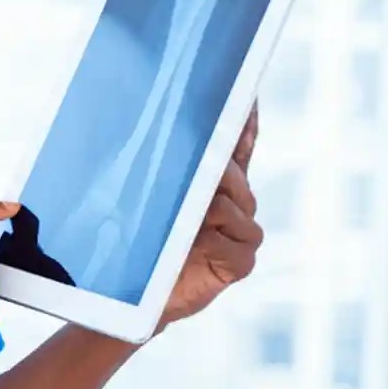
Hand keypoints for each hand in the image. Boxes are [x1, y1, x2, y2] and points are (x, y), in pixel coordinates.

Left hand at [158, 105, 263, 329]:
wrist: (137, 294)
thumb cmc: (141, 241)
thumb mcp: (147, 200)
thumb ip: (163, 172)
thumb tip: (155, 129)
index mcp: (216, 182)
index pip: (238, 145)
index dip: (246, 120)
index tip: (250, 94)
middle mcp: (236, 202)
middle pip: (230, 173)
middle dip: (209, 172)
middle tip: (183, 181)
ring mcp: (243, 232)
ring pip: (230, 204)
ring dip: (201, 211)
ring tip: (178, 225)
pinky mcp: (242, 260)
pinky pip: (233, 241)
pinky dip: (209, 241)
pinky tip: (191, 248)